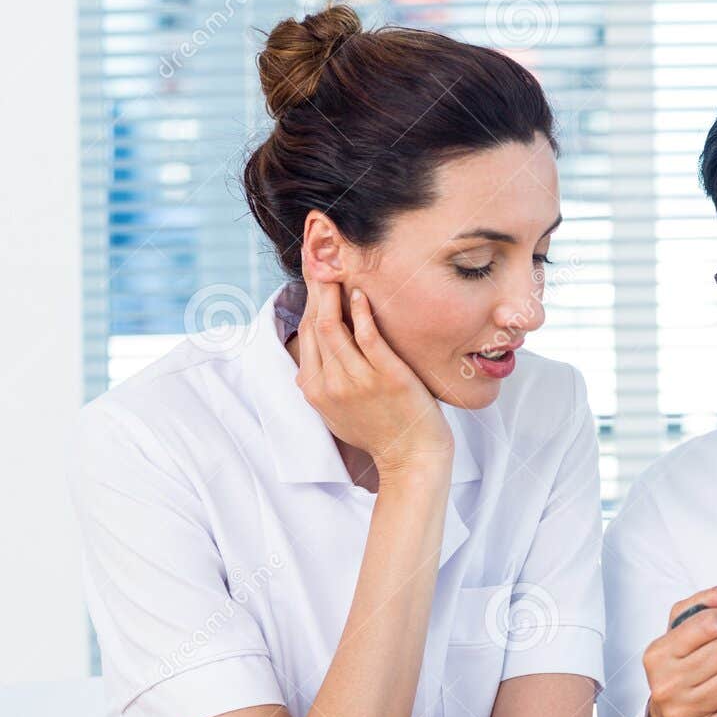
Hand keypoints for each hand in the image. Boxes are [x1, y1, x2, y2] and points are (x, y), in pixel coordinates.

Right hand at [295, 269, 452, 475]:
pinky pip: (368, 337)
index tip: (315, 273)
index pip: (305, 332)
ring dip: (333, 293)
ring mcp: (357, 381)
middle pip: (315, 323)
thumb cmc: (379, 432)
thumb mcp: (338, 411)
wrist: (411, 459)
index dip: (309, 299)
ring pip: (334, 326)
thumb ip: (324, 383)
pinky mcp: (387, 377)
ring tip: (340, 267)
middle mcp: (330, 384)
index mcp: (314, 389)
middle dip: (316, 287)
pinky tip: (363, 292)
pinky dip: (362, 311)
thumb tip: (315, 358)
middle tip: (323, 257)